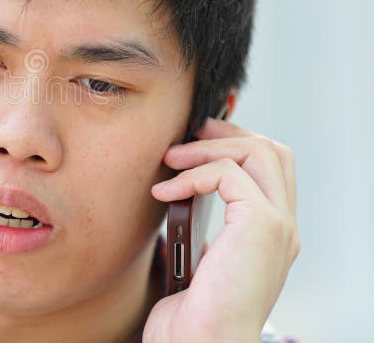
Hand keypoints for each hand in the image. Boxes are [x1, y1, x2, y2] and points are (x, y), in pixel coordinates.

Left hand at [143, 117, 299, 342]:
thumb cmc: (194, 315)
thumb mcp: (202, 263)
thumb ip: (207, 232)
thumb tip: (182, 202)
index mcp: (273, 235)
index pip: (273, 170)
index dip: (237, 145)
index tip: (198, 142)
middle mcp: (284, 227)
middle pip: (273, 151)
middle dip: (229, 134)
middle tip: (189, 133)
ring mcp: (277, 225)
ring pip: (258, 152)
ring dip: (208, 148)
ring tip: (170, 159)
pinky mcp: (261, 224)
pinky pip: (229, 173)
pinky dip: (192, 174)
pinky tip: (164, 191)